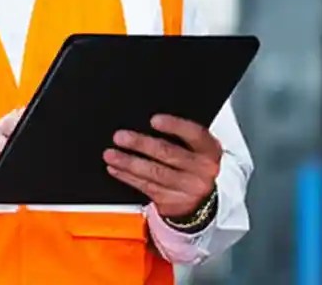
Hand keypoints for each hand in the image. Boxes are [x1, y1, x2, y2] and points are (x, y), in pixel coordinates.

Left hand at [103, 114, 221, 219]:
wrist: (204, 200)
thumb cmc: (194, 165)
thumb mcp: (197, 148)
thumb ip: (180, 136)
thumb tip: (147, 123)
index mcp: (209, 151)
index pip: (195, 135)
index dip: (175, 126)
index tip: (154, 120)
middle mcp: (202, 171)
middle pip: (169, 154)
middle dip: (141, 144)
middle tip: (120, 137)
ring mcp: (187, 189)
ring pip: (154, 173)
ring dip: (128, 163)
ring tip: (111, 154)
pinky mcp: (172, 202)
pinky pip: (146, 187)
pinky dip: (127, 177)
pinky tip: (116, 168)